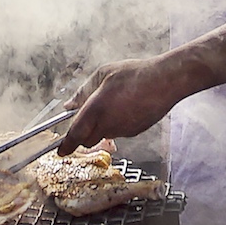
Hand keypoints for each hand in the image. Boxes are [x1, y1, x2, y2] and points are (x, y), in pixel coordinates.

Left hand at [58, 56, 189, 153]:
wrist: (165, 81)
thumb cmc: (134, 74)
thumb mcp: (103, 74)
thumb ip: (83, 91)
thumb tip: (70, 105)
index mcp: (96, 109)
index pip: (75, 135)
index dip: (66, 145)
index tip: (60, 150)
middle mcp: (108, 124)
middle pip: (88, 140)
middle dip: (84, 133)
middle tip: (88, 115)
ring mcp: (123, 131)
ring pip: (105, 135)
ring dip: (102, 126)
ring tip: (113, 103)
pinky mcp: (135, 132)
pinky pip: (119, 132)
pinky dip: (117, 124)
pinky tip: (126, 107)